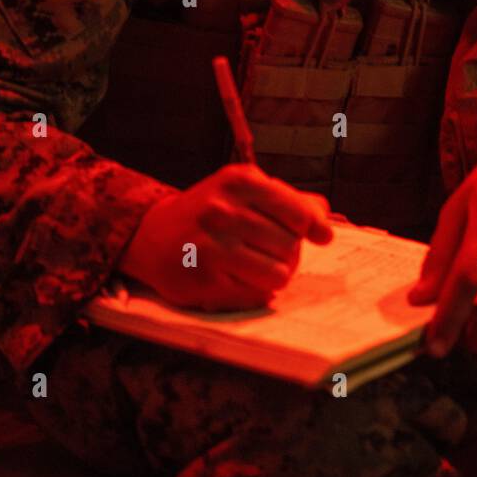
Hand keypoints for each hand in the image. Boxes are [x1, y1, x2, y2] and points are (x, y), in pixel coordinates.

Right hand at [119, 164, 333, 310]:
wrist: (151, 235)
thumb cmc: (210, 211)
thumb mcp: (244, 191)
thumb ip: (288, 200)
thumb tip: (325, 217)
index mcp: (239, 181)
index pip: (299, 213)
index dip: (313, 228)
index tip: (320, 236)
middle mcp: (223, 210)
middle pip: (291, 246)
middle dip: (287, 252)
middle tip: (267, 250)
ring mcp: (211, 246)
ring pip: (278, 274)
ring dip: (273, 274)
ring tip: (254, 265)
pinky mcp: (203, 281)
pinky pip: (256, 296)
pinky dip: (253, 291)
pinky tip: (233, 278)